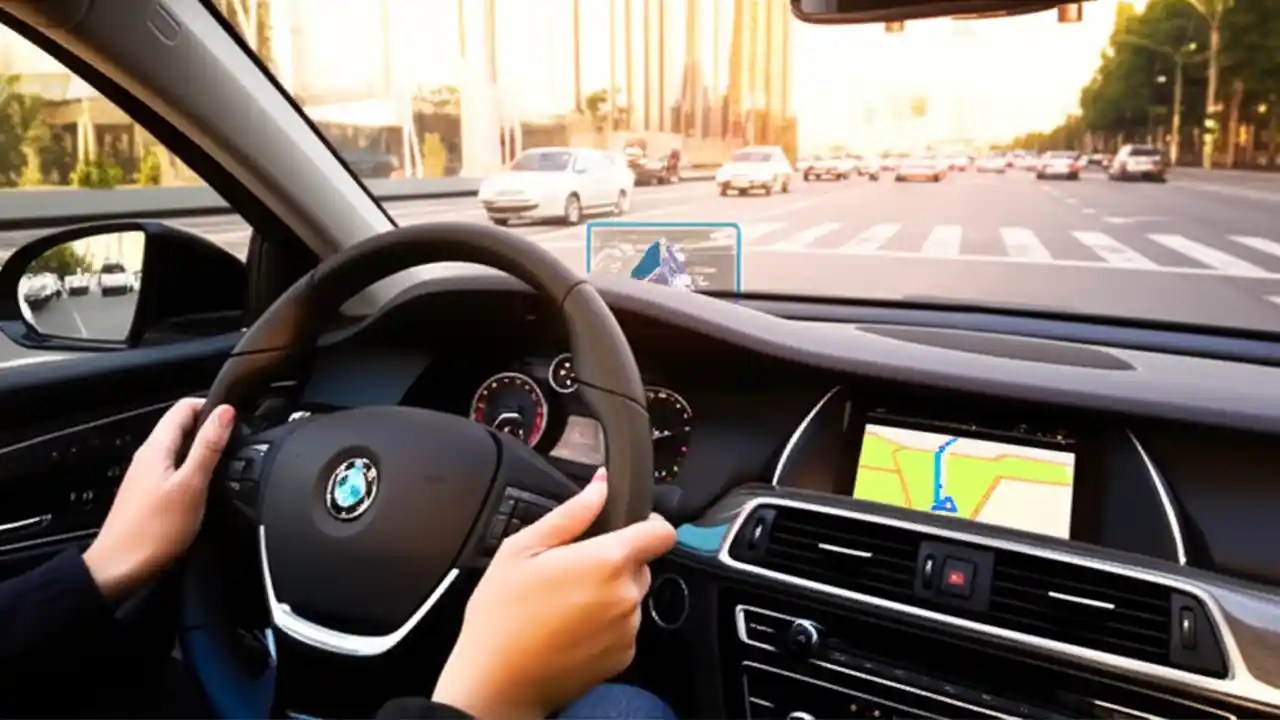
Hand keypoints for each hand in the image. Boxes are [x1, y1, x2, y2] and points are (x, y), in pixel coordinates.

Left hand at [83, 398, 234, 601]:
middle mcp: (148, 457)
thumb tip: (225, 413)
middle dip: (211, 429)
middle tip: (236, 445)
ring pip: (180, 449)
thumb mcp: (191, 484)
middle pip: (182, 427)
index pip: (184, 407)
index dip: (212, 407)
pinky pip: (175, 470)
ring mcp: (147, 476)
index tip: (236, 421)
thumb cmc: (153, 531)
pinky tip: (205, 489)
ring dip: (203, 451)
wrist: (120, 569)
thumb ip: (209, 446)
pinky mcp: (149, 494)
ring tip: (225, 467)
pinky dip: (194, 471)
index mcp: (156, 448)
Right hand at [432, 469, 676, 719]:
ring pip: (631, 597)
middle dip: (615, 562)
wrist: (497, 682)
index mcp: (608, 561)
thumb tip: (601, 485)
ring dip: (609, 594)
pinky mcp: (623, 657)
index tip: (628, 526)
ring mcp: (628, 629)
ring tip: (565, 604)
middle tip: (572, 570)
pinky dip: (605, 624)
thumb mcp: (522, 549)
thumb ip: (571, 513)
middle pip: (641, 565)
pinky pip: (624, 627)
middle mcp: (627, 595)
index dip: (650, 524)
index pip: (662, 533)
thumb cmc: (502, 614)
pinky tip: (569, 628)